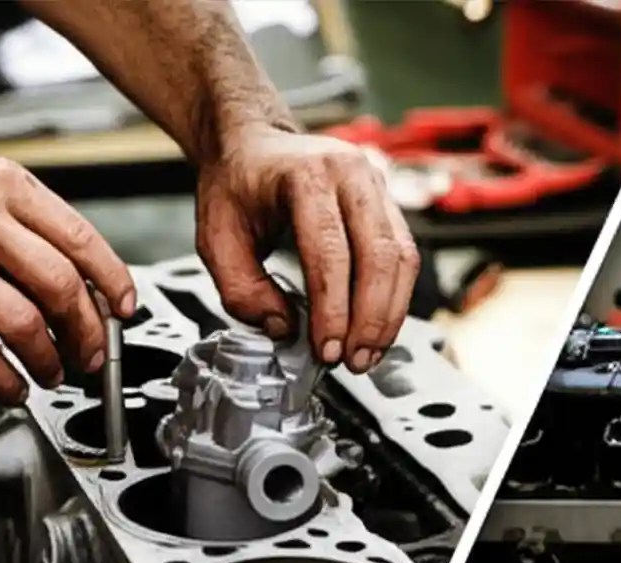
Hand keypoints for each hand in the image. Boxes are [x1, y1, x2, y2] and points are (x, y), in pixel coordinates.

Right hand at [0, 157, 135, 404]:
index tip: (126, 307)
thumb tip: (91, 290)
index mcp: (1, 184)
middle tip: (94, 353)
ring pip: (25, 323)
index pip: (79, 239)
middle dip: (88, 330)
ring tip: (54, 372)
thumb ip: (31, 229)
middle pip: (60, 284)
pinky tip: (14, 386)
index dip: (113, 281)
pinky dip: (5, 380)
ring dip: (50, 360)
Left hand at [196, 126, 418, 374]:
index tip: (326, 348)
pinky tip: (379, 327)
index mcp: (305, 175)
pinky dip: (395, 298)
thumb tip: (283, 328)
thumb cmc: (237, 183)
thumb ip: (241, 289)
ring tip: (369, 352)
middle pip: (378, 256)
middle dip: (369, 319)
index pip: (330, 253)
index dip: (333, 309)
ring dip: (389, 314)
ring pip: (401, 258)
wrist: (255, 143)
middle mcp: (351, 174)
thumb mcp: (215, 236)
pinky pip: (405, 255)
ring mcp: (377, 186)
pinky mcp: (388, 205)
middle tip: (354, 360)